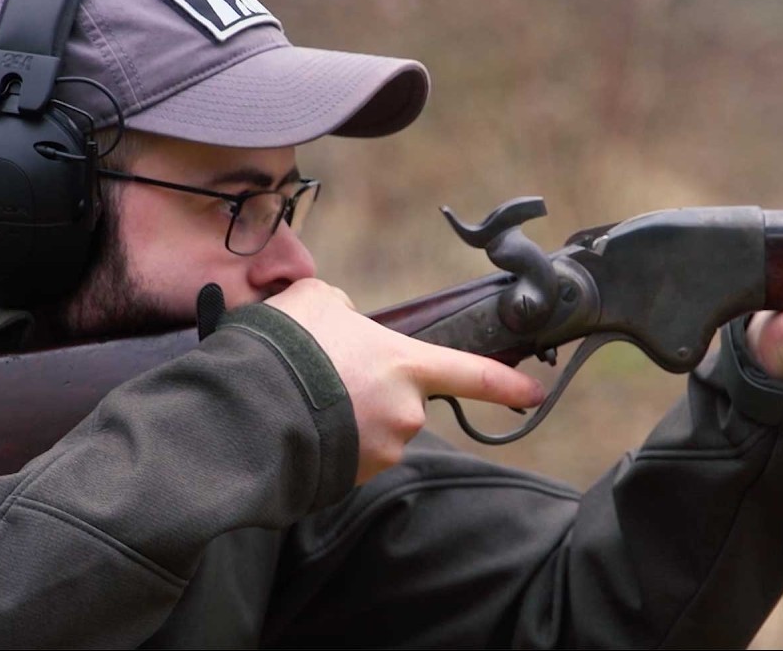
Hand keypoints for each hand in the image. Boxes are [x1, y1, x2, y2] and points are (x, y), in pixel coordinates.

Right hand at [265, 278, 544, 483]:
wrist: (246, 404)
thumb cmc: (288, 346)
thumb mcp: (317, 301)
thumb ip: (344, 309)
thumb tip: (343, 322)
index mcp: (409, 365)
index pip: (475, 375)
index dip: (510, 385)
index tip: (536, 394)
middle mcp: (405, 415)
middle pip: (402, 403)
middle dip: (371, 392)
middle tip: (325, 375)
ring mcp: (377, 454)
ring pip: (369, 431)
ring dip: (345, 419)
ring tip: (300, 398)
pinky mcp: (346, 483)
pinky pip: (344, 458)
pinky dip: (325, 442)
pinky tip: (295, 423)